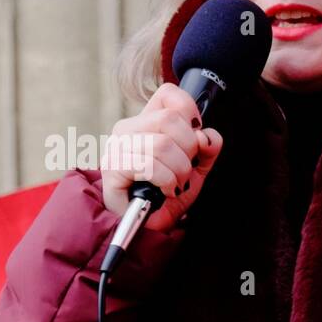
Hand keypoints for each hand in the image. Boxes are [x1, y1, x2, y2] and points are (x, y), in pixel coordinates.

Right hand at [100, 83, 223, 232]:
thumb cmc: (165, 194)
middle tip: (184, 170)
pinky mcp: (113, 167)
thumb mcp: (196, 167)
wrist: (146, 227)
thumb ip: (207, 147)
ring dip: (179, 171)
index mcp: (147, 121)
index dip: (190, 112)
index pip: (169, 94)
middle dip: (189, 150)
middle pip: (170, 119)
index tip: (195, 139)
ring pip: (163, 144)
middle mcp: (128, 129)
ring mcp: (117, 147)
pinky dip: (166, 181)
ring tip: (176, 184)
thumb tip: (207, 136)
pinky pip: (150, 164)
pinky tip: (165, 191)